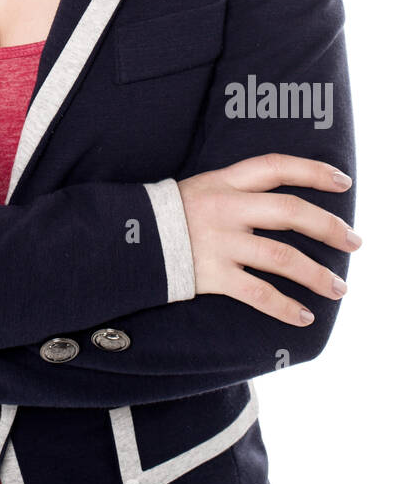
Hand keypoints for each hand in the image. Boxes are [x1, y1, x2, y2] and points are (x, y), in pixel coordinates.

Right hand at [178, 154, 361, 326]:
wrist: (129, 240)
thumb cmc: (171, 214)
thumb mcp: (203, 187)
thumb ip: (238, 191)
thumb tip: (282, 205)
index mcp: (225, 182)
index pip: (276, 166)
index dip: (312, 171)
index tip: (343, 182)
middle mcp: (227, 208)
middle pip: (289, 211)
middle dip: (329, 226)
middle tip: (354, 242)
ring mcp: (220, 242)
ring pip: (282, 257)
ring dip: (316, 274)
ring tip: (338, 287)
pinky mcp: (213, 275)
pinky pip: (258, 293)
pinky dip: (284, 307)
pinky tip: (304, 316)